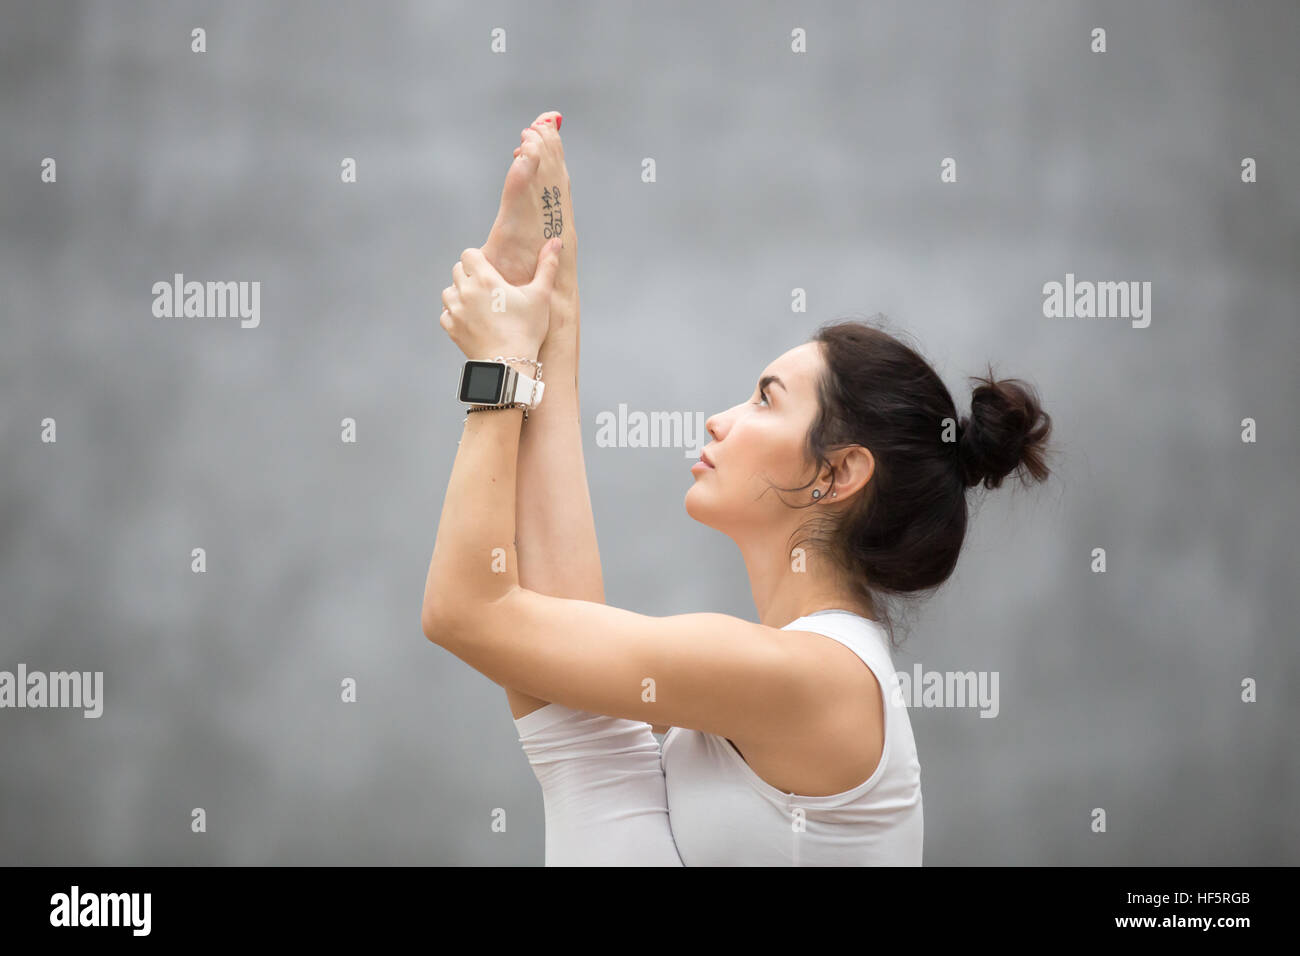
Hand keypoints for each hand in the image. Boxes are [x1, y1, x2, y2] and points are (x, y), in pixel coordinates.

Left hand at [439, 238, 561, 359]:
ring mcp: (456, 310)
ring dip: (459, 293)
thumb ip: (547, 266)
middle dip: (470, 275)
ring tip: (478, 304)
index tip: (491, 271)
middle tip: (488, 288)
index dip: (479, 259)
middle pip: (457, 270)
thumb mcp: (540, 296)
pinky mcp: (452, 328)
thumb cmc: (527, 330)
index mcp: (485, 279)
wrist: (509, 365)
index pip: (469, 254)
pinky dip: (454, 314)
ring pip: (448, 291)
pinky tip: (470, 319)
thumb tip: (555, 241)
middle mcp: (465, 291)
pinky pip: (445, 313)